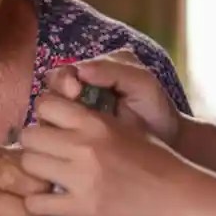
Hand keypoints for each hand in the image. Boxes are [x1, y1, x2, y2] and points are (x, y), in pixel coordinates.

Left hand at [19, 91, 196, 215]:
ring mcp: (82, 177)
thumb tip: (65, 116)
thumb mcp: (129, 130)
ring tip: (47, 182)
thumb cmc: (160, 164)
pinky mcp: (83, 208)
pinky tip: (52, 206)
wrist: (184, 201)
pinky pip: (37, 203)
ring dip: (34, 175)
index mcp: (97, 122)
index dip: (43, 118)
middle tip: (46, 159)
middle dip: (34, 147)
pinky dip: (38, 206)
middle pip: (29, 135)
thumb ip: (96, 122)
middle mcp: (85, 145)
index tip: (50, 131)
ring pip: (27, 165)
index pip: (45, 103)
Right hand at [45, 49, 182, 147]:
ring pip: (46, 114)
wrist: (168, 145)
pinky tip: (67, 144)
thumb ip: (114, 71)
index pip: (63, 72)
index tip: (75, 91)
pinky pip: (54, 135)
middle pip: (49, 92)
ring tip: (70, 131)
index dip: (63, 81)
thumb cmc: (157, 111)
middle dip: (56, 100)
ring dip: (53, 121)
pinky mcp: (73, 138)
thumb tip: (81, 71)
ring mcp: (74, 116)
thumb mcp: (142, 84)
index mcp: (95, 71)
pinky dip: (56, 138)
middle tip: (71, 110)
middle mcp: (79, 91)